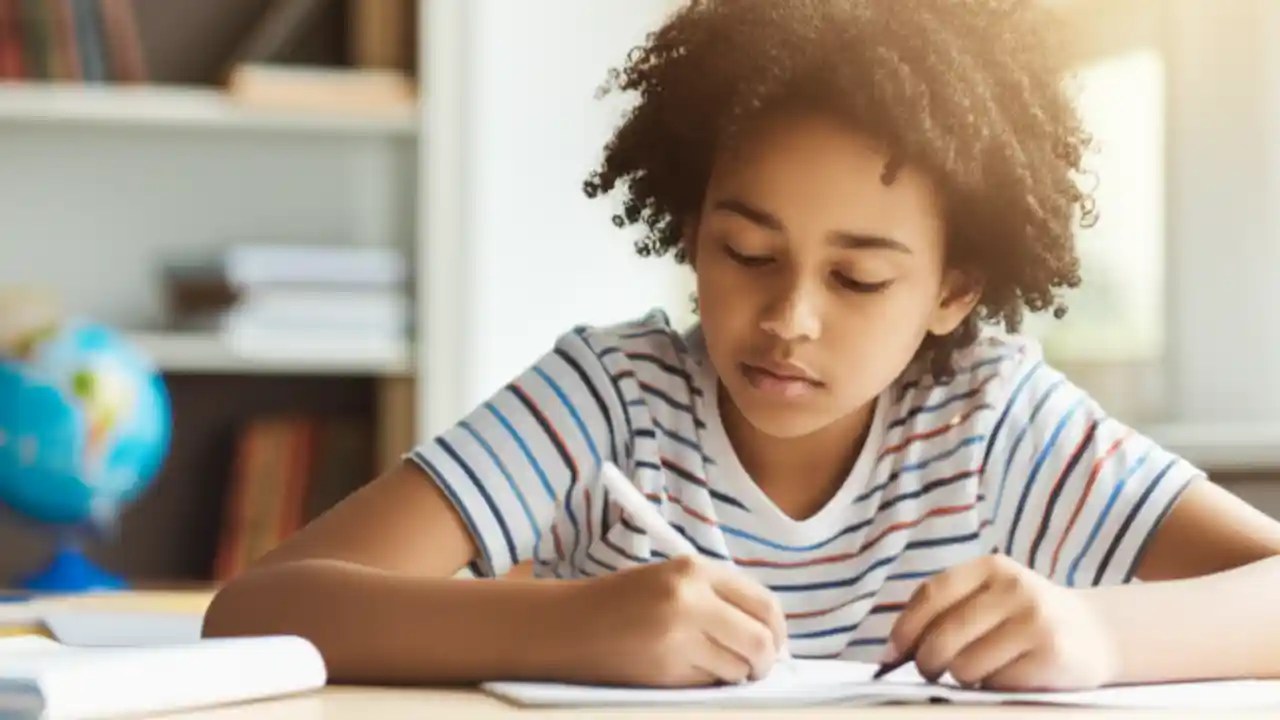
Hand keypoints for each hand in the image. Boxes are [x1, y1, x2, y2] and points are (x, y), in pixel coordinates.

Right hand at [573, 555, 787, 686]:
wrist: (569, 625)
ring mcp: (678, 638)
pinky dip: (709, 682)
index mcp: (694, 570)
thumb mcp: (673, 579)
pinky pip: (710, 684)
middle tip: (757, 667)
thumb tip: (771, 631)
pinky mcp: (666, 672)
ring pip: (738, 668)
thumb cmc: (623, 602)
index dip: (779, 628)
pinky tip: (687, 670)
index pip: (763, 602)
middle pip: (760, 640)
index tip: (777, 641)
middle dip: (766, 660)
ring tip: (712, 665)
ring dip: (735, 674)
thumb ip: (719, 596)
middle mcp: (690, 600)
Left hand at [885, 554, 1118, 690]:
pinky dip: (992, 688)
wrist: (1095, 634)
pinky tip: (1009, 676)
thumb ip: (947, 611)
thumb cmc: (1024, 618)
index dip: (905, 629)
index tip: (891, 655)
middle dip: (927, 663)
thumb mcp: (990, 596)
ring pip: (964, 666)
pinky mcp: (1051, 656)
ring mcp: (1035, 621)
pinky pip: (995, 684)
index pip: (932, 595)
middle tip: (931, 671)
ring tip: (980, 670)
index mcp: (991, 568)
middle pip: (943, 636)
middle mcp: (1014, 589)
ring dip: (962, 678)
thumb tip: (894, 652)